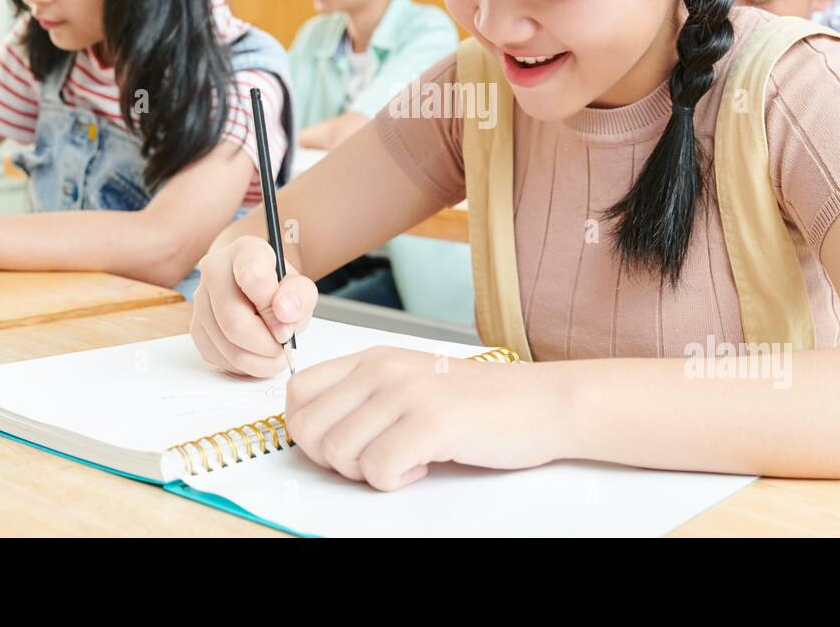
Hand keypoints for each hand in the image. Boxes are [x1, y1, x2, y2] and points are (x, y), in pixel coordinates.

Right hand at [191, 235, 317, 376]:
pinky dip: (245, 365)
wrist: (256, 286)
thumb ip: (300, 296)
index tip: (287, 322)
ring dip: (259, 360)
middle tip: (284, 345)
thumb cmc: (277, 286)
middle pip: (235, 324)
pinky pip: (220, 359)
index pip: (253, 277)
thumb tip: (285, 313)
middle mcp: (214, 272)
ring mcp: (200, 301)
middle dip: (267, 345)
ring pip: (228, 347)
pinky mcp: (196, 328)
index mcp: (245, 252)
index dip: (274, 309)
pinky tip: (256, 353)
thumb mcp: (299, 286)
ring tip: (274, 350)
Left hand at [284, 347, 558, 491]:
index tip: (343, 445)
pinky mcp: (431, 422)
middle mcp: (383, 369)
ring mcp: (406, 392)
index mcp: (373, 358)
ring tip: (406, 459)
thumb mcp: (410, 384)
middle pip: (309, 428)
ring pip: (340, 453)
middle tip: (374, 459)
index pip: (298, 394)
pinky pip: (379, 471)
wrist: (541, 402)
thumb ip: (364, 397)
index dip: (308, 431)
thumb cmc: (478, 404)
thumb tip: (312, 431)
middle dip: (333, 460)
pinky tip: (424, 465)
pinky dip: (397, 481)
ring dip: (368, 472)